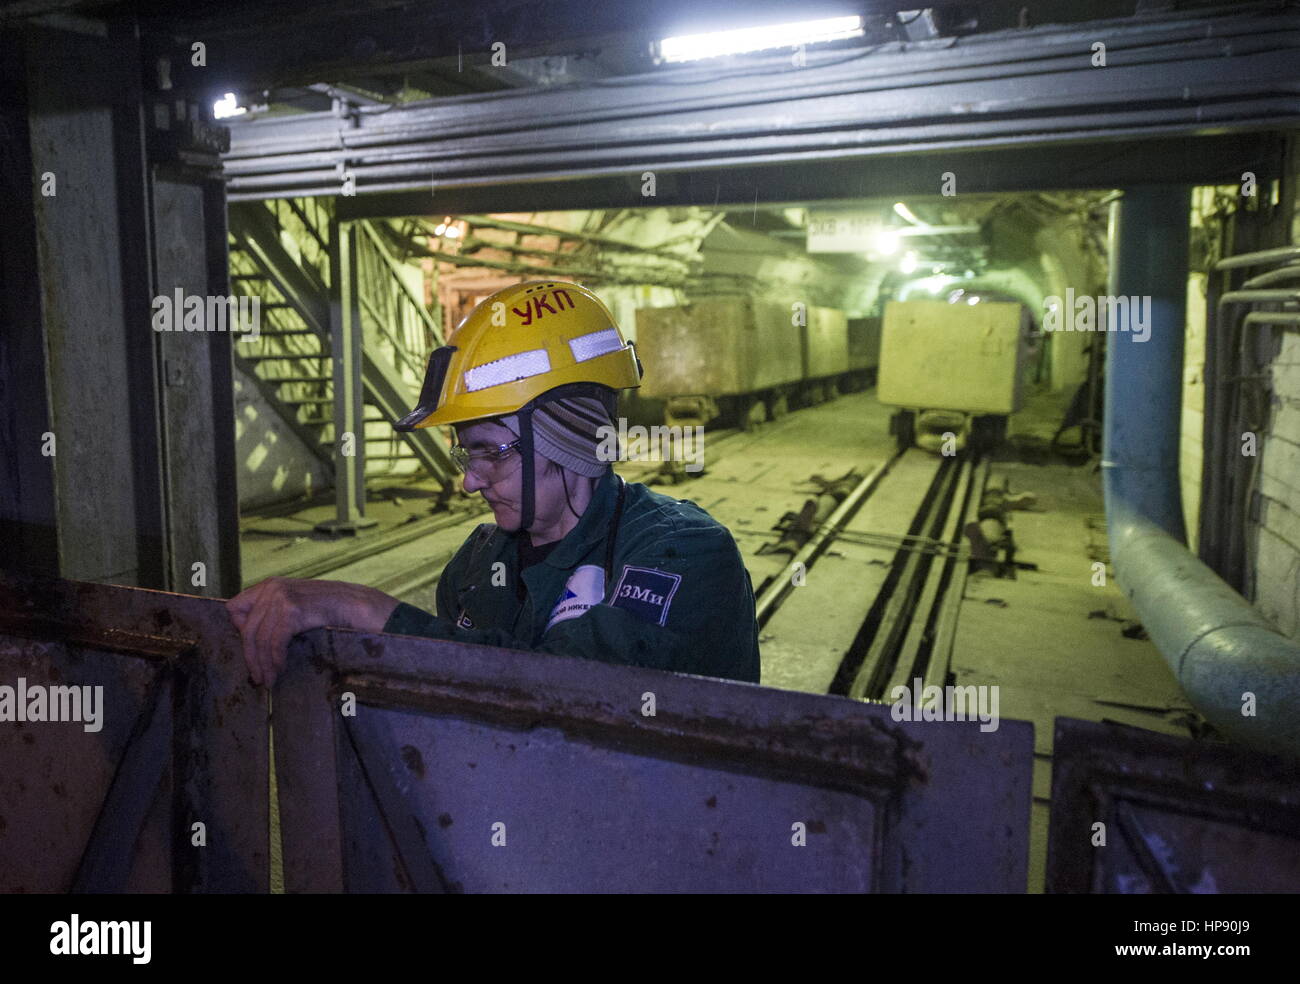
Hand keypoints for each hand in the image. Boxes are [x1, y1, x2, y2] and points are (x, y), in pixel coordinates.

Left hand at [226, 577, 400, 687]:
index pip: (234, 608)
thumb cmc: (330, 610)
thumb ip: (274, 614)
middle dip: (251, 657)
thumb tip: (252, 642)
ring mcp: (282, 598)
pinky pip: (275, 642)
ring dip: (263, 664)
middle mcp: (272, 588)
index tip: (252, 650)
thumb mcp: (297, 605)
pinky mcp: (293, 610)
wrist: (358, 606)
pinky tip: (281, 669)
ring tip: (269, 680)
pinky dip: (275, 659)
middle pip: (246, 629)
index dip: (239, 631)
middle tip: (258, 677)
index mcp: (270, 585)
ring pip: (259, 639)